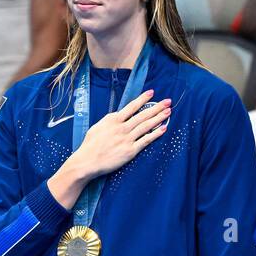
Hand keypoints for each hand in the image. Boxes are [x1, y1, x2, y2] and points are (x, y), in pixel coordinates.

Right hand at [48, 91, 169, 206]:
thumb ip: (109, 120)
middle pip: (143, 115)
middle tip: (167, 101)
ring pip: (146, 126)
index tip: (152, 93)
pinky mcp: (130, 151)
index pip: (131, 106)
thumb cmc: (90, 145)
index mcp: (113, 120)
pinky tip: (163, 128)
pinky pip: (146, 140)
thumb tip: (119, 115)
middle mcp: (121, 128)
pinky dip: (155, 134)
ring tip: (168, 112)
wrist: (87, 162)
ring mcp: (126, 139)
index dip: (143, 99)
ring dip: (159, 118)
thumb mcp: (98, 127)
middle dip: (157, 107)